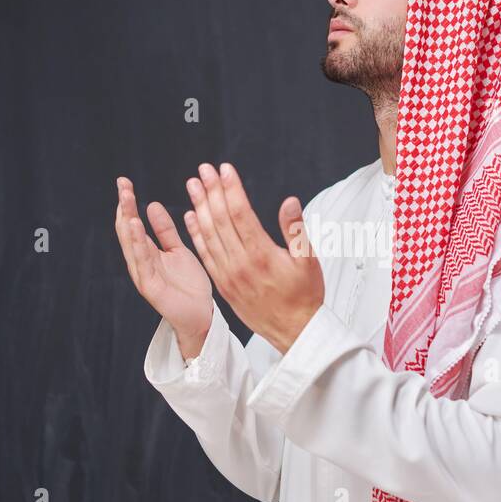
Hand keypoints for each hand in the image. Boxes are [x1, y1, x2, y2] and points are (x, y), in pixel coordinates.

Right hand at [114, 176, 213, 357]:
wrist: (201, 315)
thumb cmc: (189, 286)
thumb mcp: (178, 250)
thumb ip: (165, 231)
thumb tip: (151, 205)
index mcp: (147, 253)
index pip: (132, 224)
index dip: (128, 203)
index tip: (124, 182)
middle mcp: (141, 263)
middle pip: (127, 231)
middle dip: (124, 208)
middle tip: (122, 185)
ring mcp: (144, 275)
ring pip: (131, 245)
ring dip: (128, 222)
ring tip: (126, 201)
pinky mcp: (151, 287)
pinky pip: (142, 262)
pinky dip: (137, 244)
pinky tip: (135, 226)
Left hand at [184, 162, 324, 354]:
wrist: (294, 332)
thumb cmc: (305, 295)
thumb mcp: (309, 261)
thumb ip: (296, 230)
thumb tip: (289, 202)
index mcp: (262, 256)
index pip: (241, 214)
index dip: (231, 189)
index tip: (225, 169)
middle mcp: (241, 264)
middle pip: (221, 220)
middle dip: (212, 192)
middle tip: (204, 170)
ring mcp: (228, 275)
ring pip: (209, 235)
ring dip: (199, 208)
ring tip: (193, 185)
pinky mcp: (222, 285)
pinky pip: (205, 255)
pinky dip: (196, 234)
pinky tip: (191, 216)